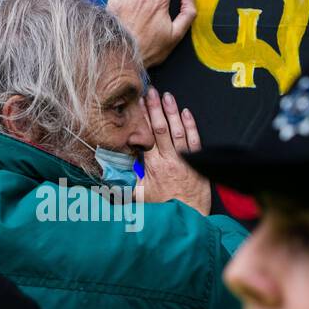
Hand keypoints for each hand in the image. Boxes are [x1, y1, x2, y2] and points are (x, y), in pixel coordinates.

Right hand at [136, 88, 209, 214]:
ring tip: (166, 96)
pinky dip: (191, 125)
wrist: (188, 216)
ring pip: (178, 130)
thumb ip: (125, 182)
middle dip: (155, 108)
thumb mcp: (140, 196)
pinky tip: (186, 112)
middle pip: (161, 129)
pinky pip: (195, 140)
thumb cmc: (163, 207)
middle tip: (150, 91)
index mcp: (153, 166)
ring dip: (172, 112)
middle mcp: (169, 159)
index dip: (142, 119)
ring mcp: (185, 159)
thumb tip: (109, 173)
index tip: (138, 105)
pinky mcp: (199, 162)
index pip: (146, 137)